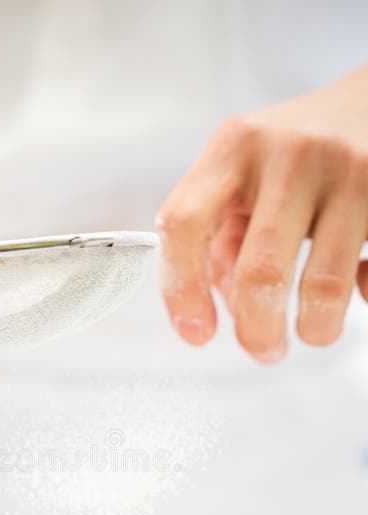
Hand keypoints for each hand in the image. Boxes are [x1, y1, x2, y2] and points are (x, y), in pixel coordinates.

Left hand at [156, 66, 367, 362]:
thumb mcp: (245, 173)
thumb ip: (220, 235)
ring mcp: (349, 168)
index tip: (196, 334)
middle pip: (259, 272)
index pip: (184, 223)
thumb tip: (219, 304)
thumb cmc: (298, 150)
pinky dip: (363, 293)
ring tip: (313, 333)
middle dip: (257, 331)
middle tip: (263, 351)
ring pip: (322, 285)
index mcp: (235, 147)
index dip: (181, 290)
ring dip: (315, 329)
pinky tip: (357, 283)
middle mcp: (290, 152)